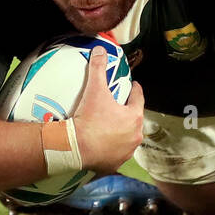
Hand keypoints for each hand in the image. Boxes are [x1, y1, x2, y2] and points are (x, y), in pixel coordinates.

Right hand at [73, 46, 143, 171]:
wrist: (76, 148)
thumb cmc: (89, 118)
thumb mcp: (94, 90)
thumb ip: (98, 68)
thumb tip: (100, 50)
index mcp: (134, 117)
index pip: (138, 99)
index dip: (135, 90)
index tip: (133, 85)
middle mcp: (135, 136)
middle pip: (134, 119)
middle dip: (128, 112)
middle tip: (117, 106)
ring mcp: (126, 152)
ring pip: (127, 138)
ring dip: (122, 132)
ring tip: (110, 126)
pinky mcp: (115, 164)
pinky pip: (116, 153)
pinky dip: (112, 148)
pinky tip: (105, 144)